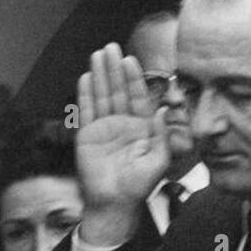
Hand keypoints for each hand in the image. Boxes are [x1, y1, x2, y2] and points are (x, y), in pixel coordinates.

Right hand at [76, 43, 170, 243]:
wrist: (115, 204)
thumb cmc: (139, 186)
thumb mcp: (159, 161)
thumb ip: (162, 135)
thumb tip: (164, 110)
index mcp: (141, 127)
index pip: (137, 97)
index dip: (134, 78)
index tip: (130, 59)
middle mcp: (122, 123)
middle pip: (118, 90)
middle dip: (114, 68)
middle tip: (111, 46)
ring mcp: (104, 128)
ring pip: (102, 96)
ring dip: (100, 75)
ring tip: (97, 54)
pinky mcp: (87, 135)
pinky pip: (86, 111)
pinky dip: (85, 94)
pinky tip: (86, 77)